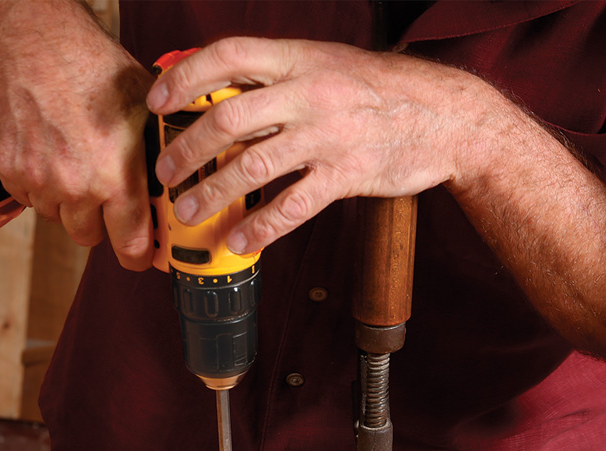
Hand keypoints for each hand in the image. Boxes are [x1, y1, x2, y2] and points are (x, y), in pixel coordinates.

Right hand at [0, 0, 154, 269]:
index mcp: (116, 175)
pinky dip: (41, 187)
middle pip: (90, 237)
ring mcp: (40, 182)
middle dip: (101, 223)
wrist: (32, 42)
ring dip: (69, 203)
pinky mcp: (11, 173)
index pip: (131, 244)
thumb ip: (156, 149)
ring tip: (76, 165)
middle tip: (106, 199)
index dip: (139, 255)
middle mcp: (76, 187)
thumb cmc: (88, 64)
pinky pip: (30, 199)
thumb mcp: (145, 107)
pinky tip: (51, 155)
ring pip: (59, 218)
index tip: (142, 256)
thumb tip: (173, 178)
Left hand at [146, 37, 485, 255]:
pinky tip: (241, 240)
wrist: (447, 115)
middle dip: (188, 148)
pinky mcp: (345, 174)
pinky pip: (293, 206)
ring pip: (253, 165)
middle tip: (165, 171)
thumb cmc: (379, 90)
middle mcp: (309, 93)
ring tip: (188, 210)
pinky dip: (262, 227)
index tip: (158, 100)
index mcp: (300, 57)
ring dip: (213, 192)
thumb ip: (278, 77)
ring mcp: (327, 135)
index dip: (186, 75)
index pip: (229, 55)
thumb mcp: (327, 64)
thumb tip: (219, 92)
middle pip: (229, 118)